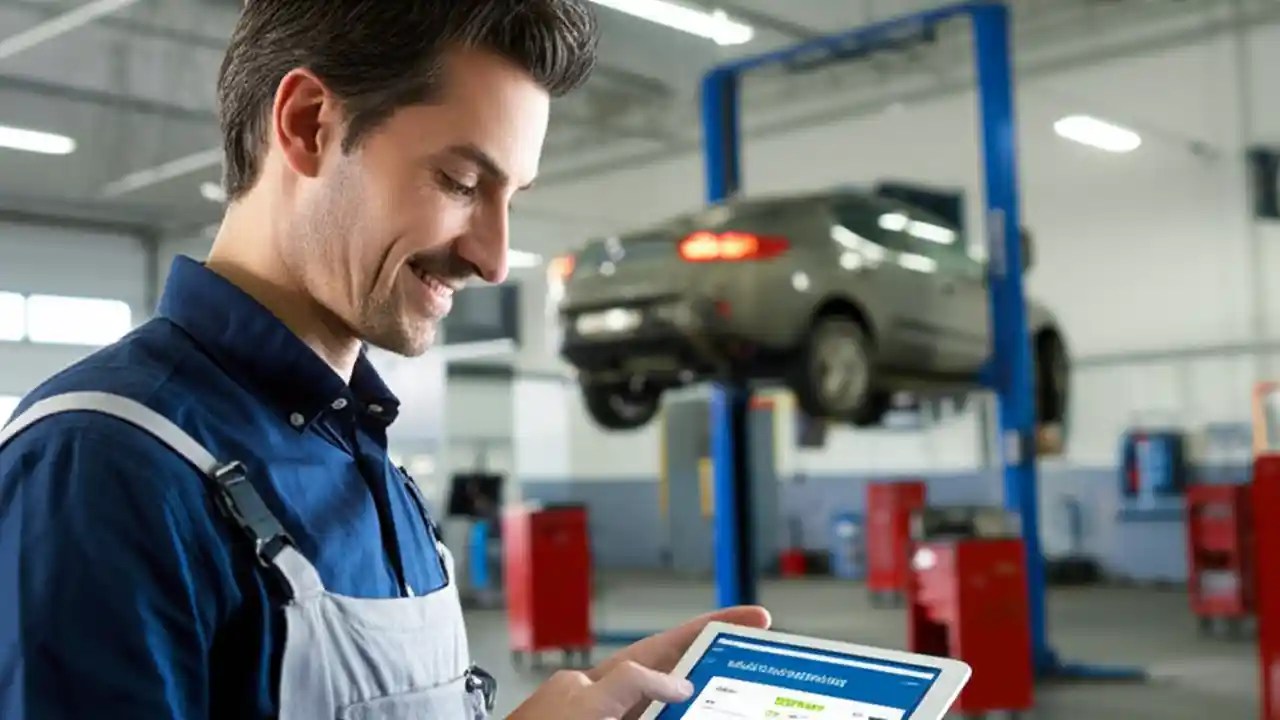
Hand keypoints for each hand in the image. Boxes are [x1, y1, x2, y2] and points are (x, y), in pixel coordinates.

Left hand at [508, 606, 770, 719]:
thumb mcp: (585, 702)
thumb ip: (632, 684)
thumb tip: (679, 685)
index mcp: (607, 680)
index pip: (669, 646)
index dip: (712, 628)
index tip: (754, 618)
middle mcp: (614, 704)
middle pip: (679, 683)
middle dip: (717, 675)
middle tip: (756, 668)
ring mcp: (613, 718)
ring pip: (671, 707)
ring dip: (699, 702)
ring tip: (728, 697)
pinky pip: (654, 715)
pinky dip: (677, 712)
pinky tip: (689, 709)